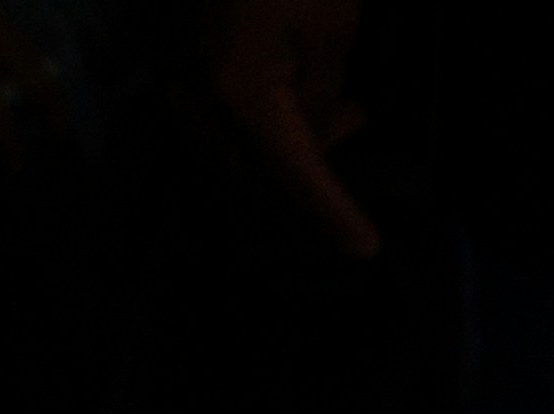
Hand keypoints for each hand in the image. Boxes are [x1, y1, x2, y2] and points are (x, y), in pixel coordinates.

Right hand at [207, 0, 378, 256]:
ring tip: (346, 105)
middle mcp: (202, 96)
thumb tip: (318, 127)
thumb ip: (322, 87)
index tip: (364, 249)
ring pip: (242, 139)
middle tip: (360, 131)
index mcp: (238, 91)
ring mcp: (189, 78)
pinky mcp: (191, 57)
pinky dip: (271, 111)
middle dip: (310, 168)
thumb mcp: (332, 20)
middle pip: (257, 165)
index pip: (293, 169)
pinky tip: (306, 82)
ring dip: (293, 135)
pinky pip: (229, 109)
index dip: (332, 210)